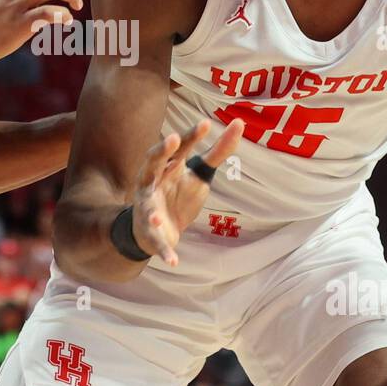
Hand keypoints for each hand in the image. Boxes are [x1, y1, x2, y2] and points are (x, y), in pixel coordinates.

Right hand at [131, 118, 243, 266]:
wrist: (157, 227)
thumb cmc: (177, 192)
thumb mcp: (199, 172)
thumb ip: (218, 151)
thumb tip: (239, 123)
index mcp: (166, 167)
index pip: (178, 148)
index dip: (190, 136)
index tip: (206, 124)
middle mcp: (152, 182)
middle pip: (152, 163)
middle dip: (161, 152)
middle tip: (173, 139)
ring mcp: (149, 207)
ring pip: (147, 207)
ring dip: (151, 212)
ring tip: (158, 217)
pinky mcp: (151, 232)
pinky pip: (157, 243)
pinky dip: (165, 252)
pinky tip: (174, 262)